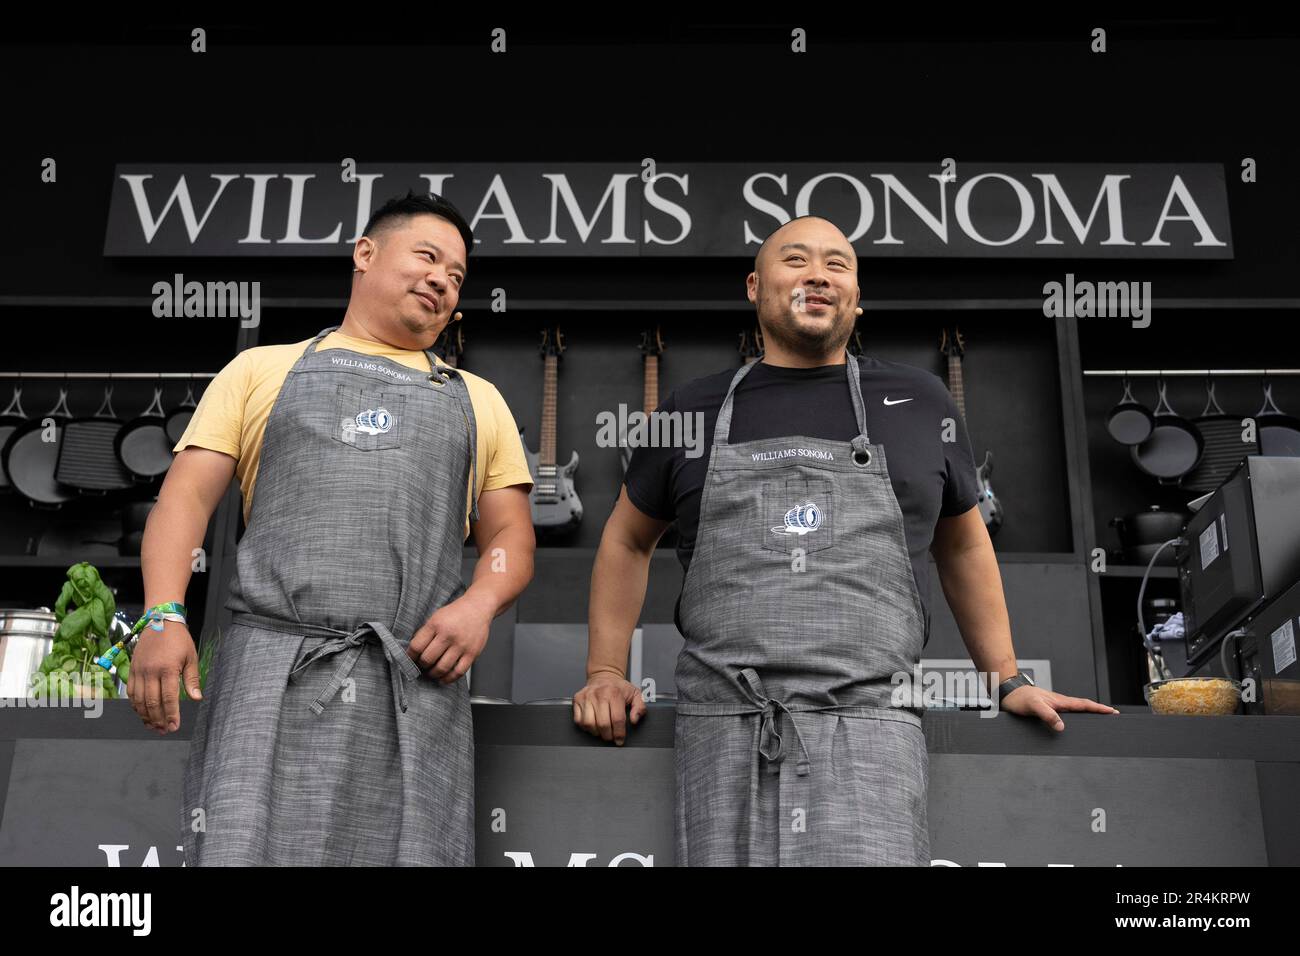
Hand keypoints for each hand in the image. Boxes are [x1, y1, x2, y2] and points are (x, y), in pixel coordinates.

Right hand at [127, 620, 200, 734]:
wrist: (160, 621)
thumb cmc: (179, 640)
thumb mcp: (191, 657)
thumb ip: (192, 680)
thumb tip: (196, 699)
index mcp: (168, 668)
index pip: (169, 698)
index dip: (171, 715)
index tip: (174, 727)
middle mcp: (151, 671)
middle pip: (152, 702)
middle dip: (158, 719)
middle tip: (164, 730)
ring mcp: (139, 670)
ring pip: (138, 700)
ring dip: (145, 716)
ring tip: (153, 726)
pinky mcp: (132, 669)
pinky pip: (130, 691)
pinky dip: (135, 705)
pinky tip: (142, 713)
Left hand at [407, 591, 492, 683]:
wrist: (478, 607)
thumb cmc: (456, 613)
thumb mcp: (436, 617)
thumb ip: (425, 634)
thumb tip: (414, 652)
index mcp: (436, 625)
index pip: (416, 646)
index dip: (410, 656)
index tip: (410, 659)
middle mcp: (448, 635)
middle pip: (427, 659)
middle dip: (421, 666)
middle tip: (422, 666)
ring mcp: (461, 645)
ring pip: (442, 668)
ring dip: (433, 674)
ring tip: (431, 673)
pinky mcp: (472, 653)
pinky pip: (458, 672)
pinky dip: (449, 678)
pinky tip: (444, 678)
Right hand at [573, 673, 646, 744]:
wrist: (604, 676)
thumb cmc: (619, 688)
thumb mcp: (635, 694)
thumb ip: (640, 708)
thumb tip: (634, 720)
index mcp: (614, 693)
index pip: (617, 719)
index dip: (619, 733)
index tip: (620, 739)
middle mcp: (599, 694)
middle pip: (602, 724)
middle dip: (608, 735)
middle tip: (611, 736)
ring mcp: (586, 697)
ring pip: (589, 724)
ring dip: (596, 732)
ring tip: (602, 730)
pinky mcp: (577, 700)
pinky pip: (578, 720)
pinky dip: (586, 727)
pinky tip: (593, 724)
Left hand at [1000, 685, 1119, 731]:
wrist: (1007, 693)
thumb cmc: (1019, 698)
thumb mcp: (1034, 706)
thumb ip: (1048, 715)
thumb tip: (1061, 727)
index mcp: (1060, 701)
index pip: (1084, 704)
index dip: (1099, 708)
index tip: (1112, 712)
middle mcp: (1059, 703)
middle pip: (1083, 707)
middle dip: (1098, 711)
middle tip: (1111, 715)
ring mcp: (1054, 706)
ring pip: (1075, 711)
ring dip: (1087, 713)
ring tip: (1098, 719)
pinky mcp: (1048, 710)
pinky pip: (1065, 714)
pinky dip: (1074, 717)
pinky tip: (1073, 723)